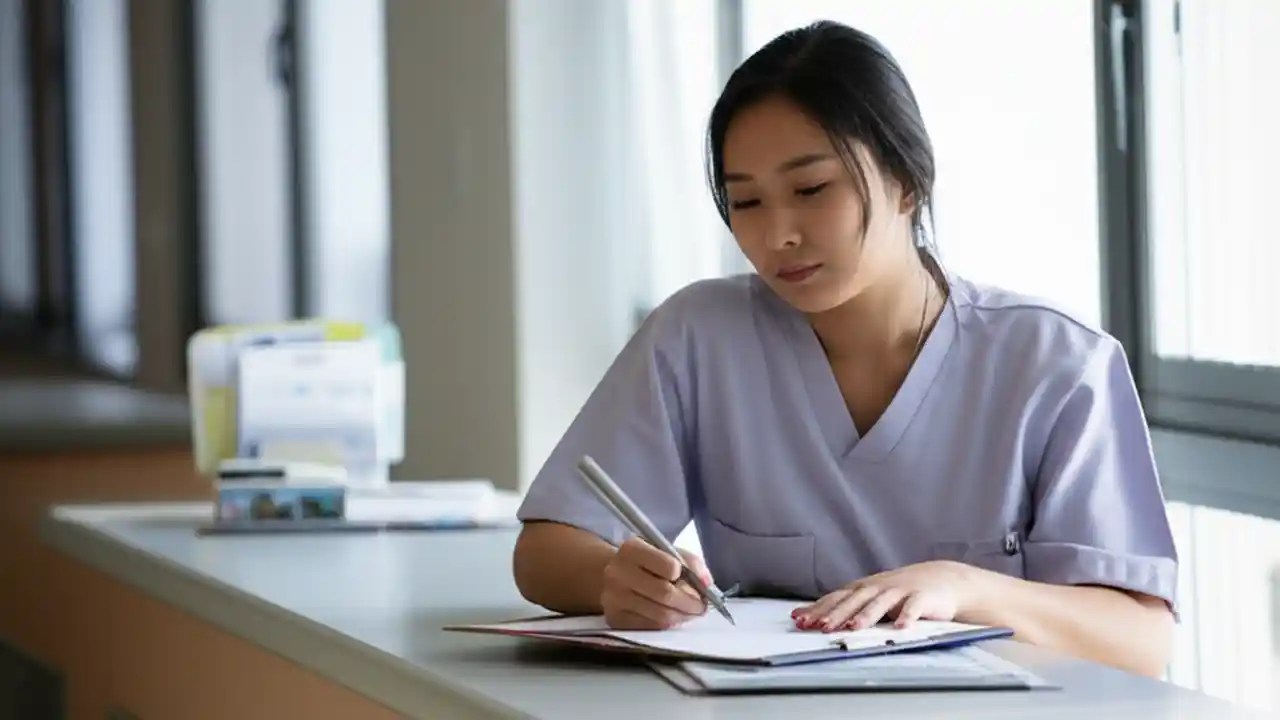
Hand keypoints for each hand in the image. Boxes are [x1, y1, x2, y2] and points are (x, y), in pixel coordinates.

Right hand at [601, 537, 712, 629]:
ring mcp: (613, 598)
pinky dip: (668, 625)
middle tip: (702, 607)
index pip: (669, 566)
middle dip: (690, 603)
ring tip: (691, 613)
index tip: (693, 581)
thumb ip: (690, 562)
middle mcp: (618, 572)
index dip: (685, 576)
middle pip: (666, 594)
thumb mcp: (665, 551)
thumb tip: (707, 584)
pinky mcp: (614, 619)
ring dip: (682, 616)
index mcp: (632, 549)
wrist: (611, 574)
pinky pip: (651, 627)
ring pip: (660, 615)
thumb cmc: (645, 562)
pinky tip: (673, 618)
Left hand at [791, 561, 976, 631]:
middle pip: (854, 600)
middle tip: (821, 627)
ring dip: (867, 615)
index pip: (836, 598)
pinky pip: (914, 608)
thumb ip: (842, 606)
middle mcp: (878, 587)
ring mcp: (900, 591)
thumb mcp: (869, 596)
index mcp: (863, 588)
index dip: (819, 609)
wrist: (941, 580)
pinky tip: (900, 627)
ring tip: (855, 627)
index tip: (800, 621)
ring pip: (881, 603)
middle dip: (837, 614)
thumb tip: (805, 616)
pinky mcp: (922, 597)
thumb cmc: (899, 591)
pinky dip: (907, 616)